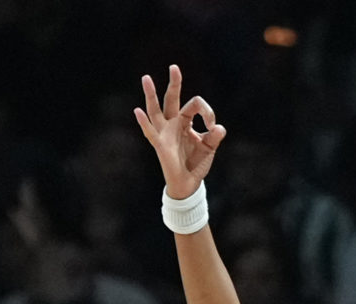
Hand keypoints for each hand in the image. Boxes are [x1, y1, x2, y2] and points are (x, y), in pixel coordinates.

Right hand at [132, 67, 224, 197]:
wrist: (189, 183)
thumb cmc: (196, 163)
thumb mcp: (209, 148)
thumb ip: (215, 136)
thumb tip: (218, 127)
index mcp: (185, 121)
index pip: (194, 104)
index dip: (206, 111)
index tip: (213, 125)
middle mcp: (172, 123)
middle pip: (171, 99)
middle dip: (174, 83)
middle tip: (174, 67)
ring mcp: (164, 133)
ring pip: (155, 110)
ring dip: (151, 94)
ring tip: (146, 78)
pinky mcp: (160, 145)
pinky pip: (150, 132)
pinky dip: (144, 122)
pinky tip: (138, 111)